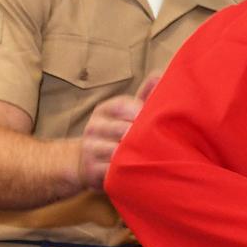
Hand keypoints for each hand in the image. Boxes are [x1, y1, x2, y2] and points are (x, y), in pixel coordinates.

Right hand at [79, 74, 158, 191]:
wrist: (83, 161)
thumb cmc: (116, 132)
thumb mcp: (127, 112)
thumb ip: (145, 96)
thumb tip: (159, 74)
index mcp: (105, 109)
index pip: (125, 106)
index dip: (143, 114)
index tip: (158, 122)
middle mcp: (94, 127)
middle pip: (124, 130)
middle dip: (143, 137)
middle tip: (163, 143)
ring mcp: (90, 149)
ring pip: (118, 152)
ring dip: (138, 156)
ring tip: (155, 158)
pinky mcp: (92, 171)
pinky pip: (113, 172)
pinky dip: (128, 173)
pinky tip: (141, 172)